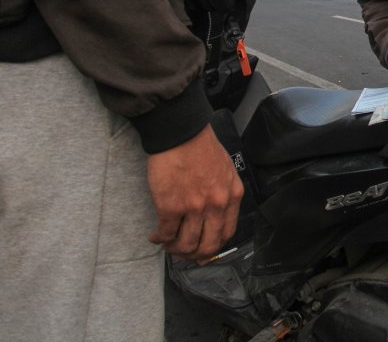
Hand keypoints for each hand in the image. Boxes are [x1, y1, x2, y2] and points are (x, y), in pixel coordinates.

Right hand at [147, 125, 242, 261]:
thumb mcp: (225, 170)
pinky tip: (155, 237)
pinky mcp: (171, 207)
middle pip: (208, 245)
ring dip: (175, 249)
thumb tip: (214, 214)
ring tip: (168, 244)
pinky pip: (166, 234)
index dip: (214, 247)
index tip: (204, 249)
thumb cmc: (201, 146)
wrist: (181, 132)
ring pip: (186, 244)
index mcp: (232, 195)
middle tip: (184, 254)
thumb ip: (223, 193)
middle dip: (195, 255)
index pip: (227, 233)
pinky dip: (159, 239)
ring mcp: (194, 208)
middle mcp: (216, 205)